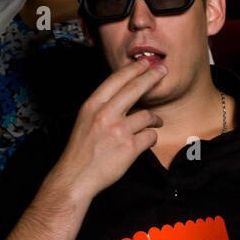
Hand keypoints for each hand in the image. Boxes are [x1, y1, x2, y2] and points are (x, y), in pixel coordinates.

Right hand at [55, 62, 167, 200]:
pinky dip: (151, 138)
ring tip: (157, 121)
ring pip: (147, 115)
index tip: (145, 63)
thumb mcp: (85, 120)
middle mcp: (105, 114)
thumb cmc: (81, 151)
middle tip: (162, 71)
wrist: (76, 177)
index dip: (133, 69)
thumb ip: (102, 107)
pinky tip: (147, 141)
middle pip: (135, 89)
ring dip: (155, 118)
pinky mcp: (129, 147)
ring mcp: (118, 131)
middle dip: (151, 77)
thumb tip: (123, 95)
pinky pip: (150, 136)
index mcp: (92, 105)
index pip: (116, 80)